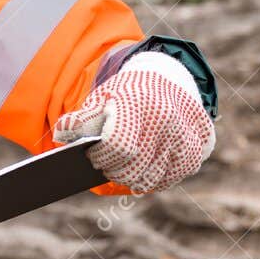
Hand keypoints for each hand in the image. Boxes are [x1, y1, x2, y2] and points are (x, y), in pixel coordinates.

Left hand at [53, 51, 213, 193]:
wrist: (167, 79)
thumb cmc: (128, 93)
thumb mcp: (102, 97)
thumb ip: (82, 118)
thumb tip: (62, 134)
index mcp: (139, 103)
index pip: (117, 146)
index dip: (100, 157)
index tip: (92, 155)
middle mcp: (166, 120)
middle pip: (133, 168)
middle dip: (114, 171)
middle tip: (106, 164)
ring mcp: (184, 136)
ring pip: (151, 178)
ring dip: (132, 178)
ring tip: (124, 165)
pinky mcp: (197, 150)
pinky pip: (170, 179)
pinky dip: (154, 179)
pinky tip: (144, 167)